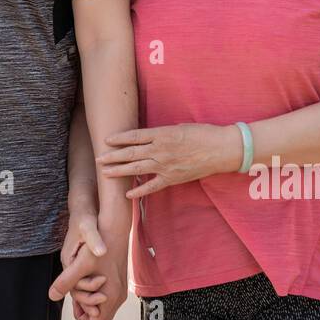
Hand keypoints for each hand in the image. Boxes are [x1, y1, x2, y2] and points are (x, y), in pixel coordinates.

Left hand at [49, 217, 128, 319]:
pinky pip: (106, 300)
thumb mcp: (79, 265)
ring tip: (73, 309)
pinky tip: (81, 296)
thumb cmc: (98, 245)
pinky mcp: (119, 282)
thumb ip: (66, 282)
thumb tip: (52, 297)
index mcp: (111, 295)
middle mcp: (118, 295)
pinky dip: (93, 302)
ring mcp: (120, 289)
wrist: (115, 227)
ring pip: (104, 310)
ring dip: (88, 312)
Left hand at [97, 123, 239, 199]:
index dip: (119, 138)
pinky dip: (139, 190)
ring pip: (137, 169)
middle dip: (112, 156)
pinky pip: (152, 186)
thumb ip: (161, 133)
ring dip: (119, 171)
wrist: (221, 149)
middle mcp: (160, 150)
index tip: (106, 140)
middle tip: (98, 158)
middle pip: (131, 153)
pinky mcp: (172, 178)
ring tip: (104, 173)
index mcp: (162, 134)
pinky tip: (128, 193)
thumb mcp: (179, 127)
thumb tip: (145, 138)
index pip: (134, 136)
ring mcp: (165, 165)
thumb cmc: (203, 133)